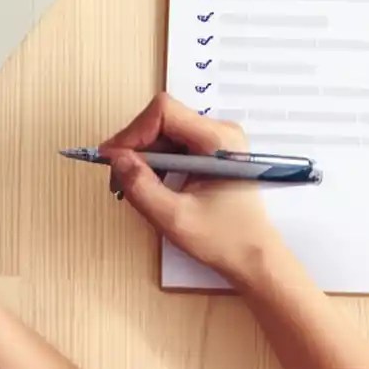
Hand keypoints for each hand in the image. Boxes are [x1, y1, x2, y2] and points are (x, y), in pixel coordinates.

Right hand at [101, 93, 283, 285]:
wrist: (254, 256)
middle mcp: (220, 132)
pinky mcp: (211, 153)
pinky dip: (156, 162)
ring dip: (143, 155)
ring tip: (129, 184)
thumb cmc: (223, 239)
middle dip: (135, 145)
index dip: (134, 131)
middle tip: (117, 175)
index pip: (165, 112)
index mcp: (218, 141)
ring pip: (165, 132)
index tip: (114, 158)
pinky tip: (149, 184)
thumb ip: (142, 187)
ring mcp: (217, 141)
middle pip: (163, 120)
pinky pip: (175, 145)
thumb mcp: (175, 218)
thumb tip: (116, 159)